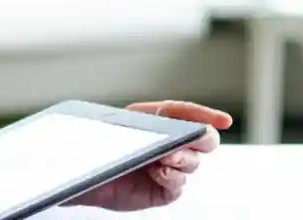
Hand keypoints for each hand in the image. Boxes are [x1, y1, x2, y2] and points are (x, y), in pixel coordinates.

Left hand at [70, 100, 232, 212]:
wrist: (79, 173)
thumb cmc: (95, 143)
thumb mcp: (118, 124)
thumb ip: (147, 123)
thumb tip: (175, 125)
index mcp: (157, 121)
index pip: (187, 114)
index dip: (206, 115)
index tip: (223, 120)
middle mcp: (168, 144)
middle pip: (202, 139)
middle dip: (202, 138)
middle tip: (193, 139)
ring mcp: (167, 167)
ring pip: (193, 162)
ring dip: (184, 158)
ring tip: (165, 158)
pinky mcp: (162, 189)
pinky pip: (179, 184)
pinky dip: (174, 177)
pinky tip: (161, 172)